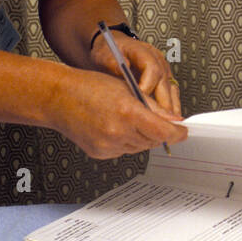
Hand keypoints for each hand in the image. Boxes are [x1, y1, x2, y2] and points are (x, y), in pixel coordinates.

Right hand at [50, 66, 187, 158]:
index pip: (164, 131)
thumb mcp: (127, 88)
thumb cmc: (88, 87)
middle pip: (153, 140)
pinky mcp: (100, 153)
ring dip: (143, 136)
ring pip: (139, 147)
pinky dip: (127, 141)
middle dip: (159, 132)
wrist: (58, 98)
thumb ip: (152, 106)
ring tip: (129, 118)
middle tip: (157, 120)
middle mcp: (118, 132)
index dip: (177, 133)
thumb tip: (173, 120)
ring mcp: (108, 146)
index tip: (183, 131)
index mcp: (128, 112)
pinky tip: (116, 127)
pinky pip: (124, 150)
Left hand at [91, 31, 181, 116]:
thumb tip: (120, 68)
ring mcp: (163, 70)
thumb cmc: (109, 51)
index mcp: (144, 52)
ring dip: (170, 109)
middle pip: (165, 83)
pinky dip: (170, 109)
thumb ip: (112, 62)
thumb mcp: (105, 54)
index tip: (140, 99)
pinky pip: (171, 95)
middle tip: (157, 121)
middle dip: (162, 104)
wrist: (112, 47)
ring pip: (172, 91)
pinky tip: (166, 122)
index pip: (152, 69)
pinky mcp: (164, 80)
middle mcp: (157, 61)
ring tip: (166, 126)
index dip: (148, 85)